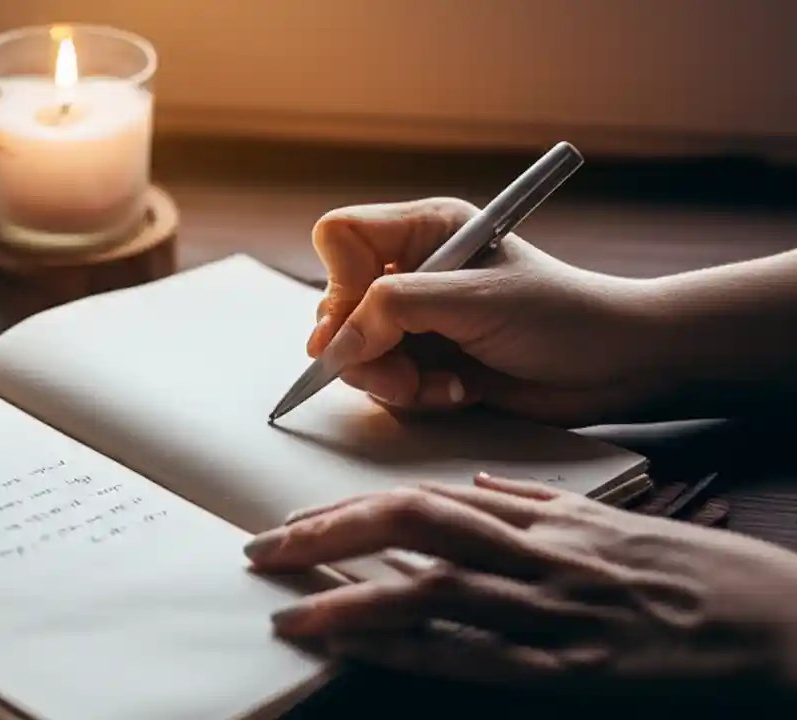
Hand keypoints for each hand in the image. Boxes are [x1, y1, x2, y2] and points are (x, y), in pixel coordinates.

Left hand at [243, 475, 796, 696]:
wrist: (777, 624)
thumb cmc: (695, 573)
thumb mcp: (611, 522)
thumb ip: (539, 501)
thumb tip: (480, 480)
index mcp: (543, 520)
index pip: (426, 499)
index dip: (351, 508)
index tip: (295, 519)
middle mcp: (537, 554)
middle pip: (413, 524)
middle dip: (328, 534)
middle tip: (262, 549)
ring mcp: (552, 610)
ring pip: (431, 588)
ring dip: (348, 597)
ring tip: (287, 608)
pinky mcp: (572, 668)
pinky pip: (473, 655)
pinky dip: (408, 651)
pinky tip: (359, 650)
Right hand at [307, 197, 670, 425]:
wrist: (616, 366)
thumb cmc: (562, 316)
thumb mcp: (475, 300)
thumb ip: (396, 310)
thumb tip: (334, 344)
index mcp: (424, 229)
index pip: (339, 238)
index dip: (341, 282)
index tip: (365, 321)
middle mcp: (413, 269)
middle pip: (336, 304)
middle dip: (365, 349)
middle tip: (404, 374)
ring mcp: (417, 318)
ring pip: (354, 352)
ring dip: (392, 380)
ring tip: (441, 386)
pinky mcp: (426, 360)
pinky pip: (383, 383)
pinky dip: (414, 397)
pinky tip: (458, 392)